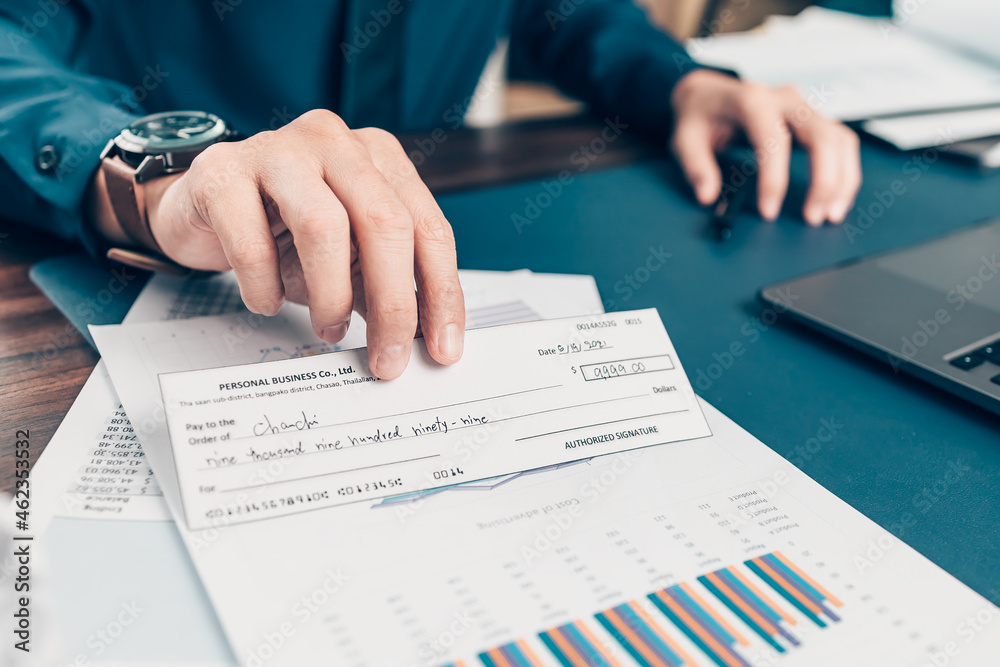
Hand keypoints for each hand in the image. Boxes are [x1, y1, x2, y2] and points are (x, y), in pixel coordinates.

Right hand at [141, 110, 464, 378]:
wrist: (200, 208)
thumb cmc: (282, 231)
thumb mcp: (347, 258)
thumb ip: (385, 287)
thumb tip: (425, 339)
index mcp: (378, 157)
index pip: (427, 227)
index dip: (441, 292)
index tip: (442, 348)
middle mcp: (335, 142)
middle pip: (385, 224)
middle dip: (394, 304)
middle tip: (387, 359)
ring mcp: (277, 149)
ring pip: (325, 226)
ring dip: (332, 296)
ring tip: (328, 329)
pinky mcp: (221, 172)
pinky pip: (252, 241)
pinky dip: (265, 287)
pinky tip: (267, 302)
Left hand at [669, 69, 861, 224]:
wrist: (709, 94)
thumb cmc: (699, 117)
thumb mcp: (684, 140)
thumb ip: (696, 168)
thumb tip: (708, 197)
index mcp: (752, 101)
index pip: (775, 141)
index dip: (774, 179)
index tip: (768, 211)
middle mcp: (785, 99)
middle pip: (821, 137)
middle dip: (823, 181)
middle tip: (813, 218)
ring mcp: (803, 107)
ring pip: (840, 140)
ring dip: (842, 180)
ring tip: (830, 215)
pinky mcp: (813, 119)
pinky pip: (841, 143)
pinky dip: (844, 172)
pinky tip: (836, 198)